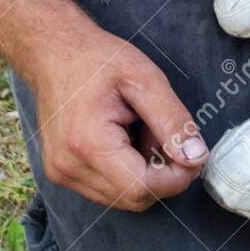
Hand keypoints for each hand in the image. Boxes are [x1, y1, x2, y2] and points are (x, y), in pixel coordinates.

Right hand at [32, 30, 208, 210]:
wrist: (53, 52)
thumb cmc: (97, 59)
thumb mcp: (145, 79)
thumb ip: (173, 120)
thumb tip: (196, 158)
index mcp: (88, 144)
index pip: (142, 188)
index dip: (176, 178)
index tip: (192, 155)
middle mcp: (69, 168)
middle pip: (133, 198)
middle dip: (161, 174)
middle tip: (165, 135)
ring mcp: (61, 173)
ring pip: (121, 197)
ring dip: (144, 173)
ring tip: (141, 132)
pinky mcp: (61, 173)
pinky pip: (106, 189)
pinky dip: (126, 172)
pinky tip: (125, 140)